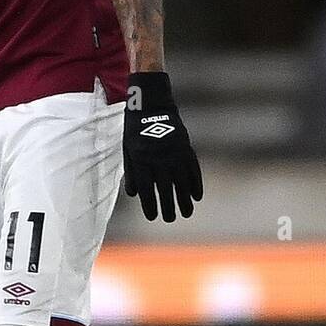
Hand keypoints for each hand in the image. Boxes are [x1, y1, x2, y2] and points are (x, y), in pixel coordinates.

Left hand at [123, 72, 202, 221]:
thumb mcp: (128, 150)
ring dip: (185, 200)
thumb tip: (135, 195)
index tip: (152, 217)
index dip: (150, 205)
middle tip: (169, 219)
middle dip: (168, 206)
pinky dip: (196, 183)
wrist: (152, 106)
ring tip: (186, 213)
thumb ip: (132, 172)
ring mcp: (174, 154)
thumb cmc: (135, 130)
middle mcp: (159, 159)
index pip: (148, 189)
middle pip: (166, 189)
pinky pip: (193, 170)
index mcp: (142, 160)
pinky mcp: (186, 148)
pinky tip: (196, 196)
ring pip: (182, 182)